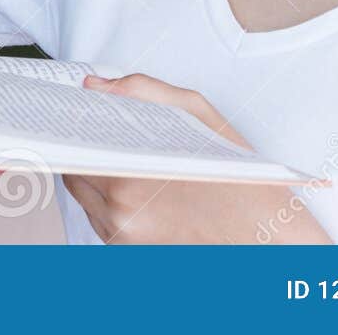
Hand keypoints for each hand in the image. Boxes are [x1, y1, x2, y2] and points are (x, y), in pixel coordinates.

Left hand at [62, 73, 330, 243]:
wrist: (268, 242)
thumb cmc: (242, 182)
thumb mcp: (200, 116)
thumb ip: (142, 91)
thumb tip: (96, 86)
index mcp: (132, 177)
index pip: (75, 142)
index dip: (71, 122)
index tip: (68, 106)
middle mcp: (120, 212)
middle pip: (73, 167)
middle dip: (80, 145)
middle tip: (87, 122)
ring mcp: (123, 236)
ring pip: (82, 193)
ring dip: (90, 171)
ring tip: (112, 149)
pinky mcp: (128, 251)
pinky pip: (98, 216)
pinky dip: (105, 196)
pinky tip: (129, 180)